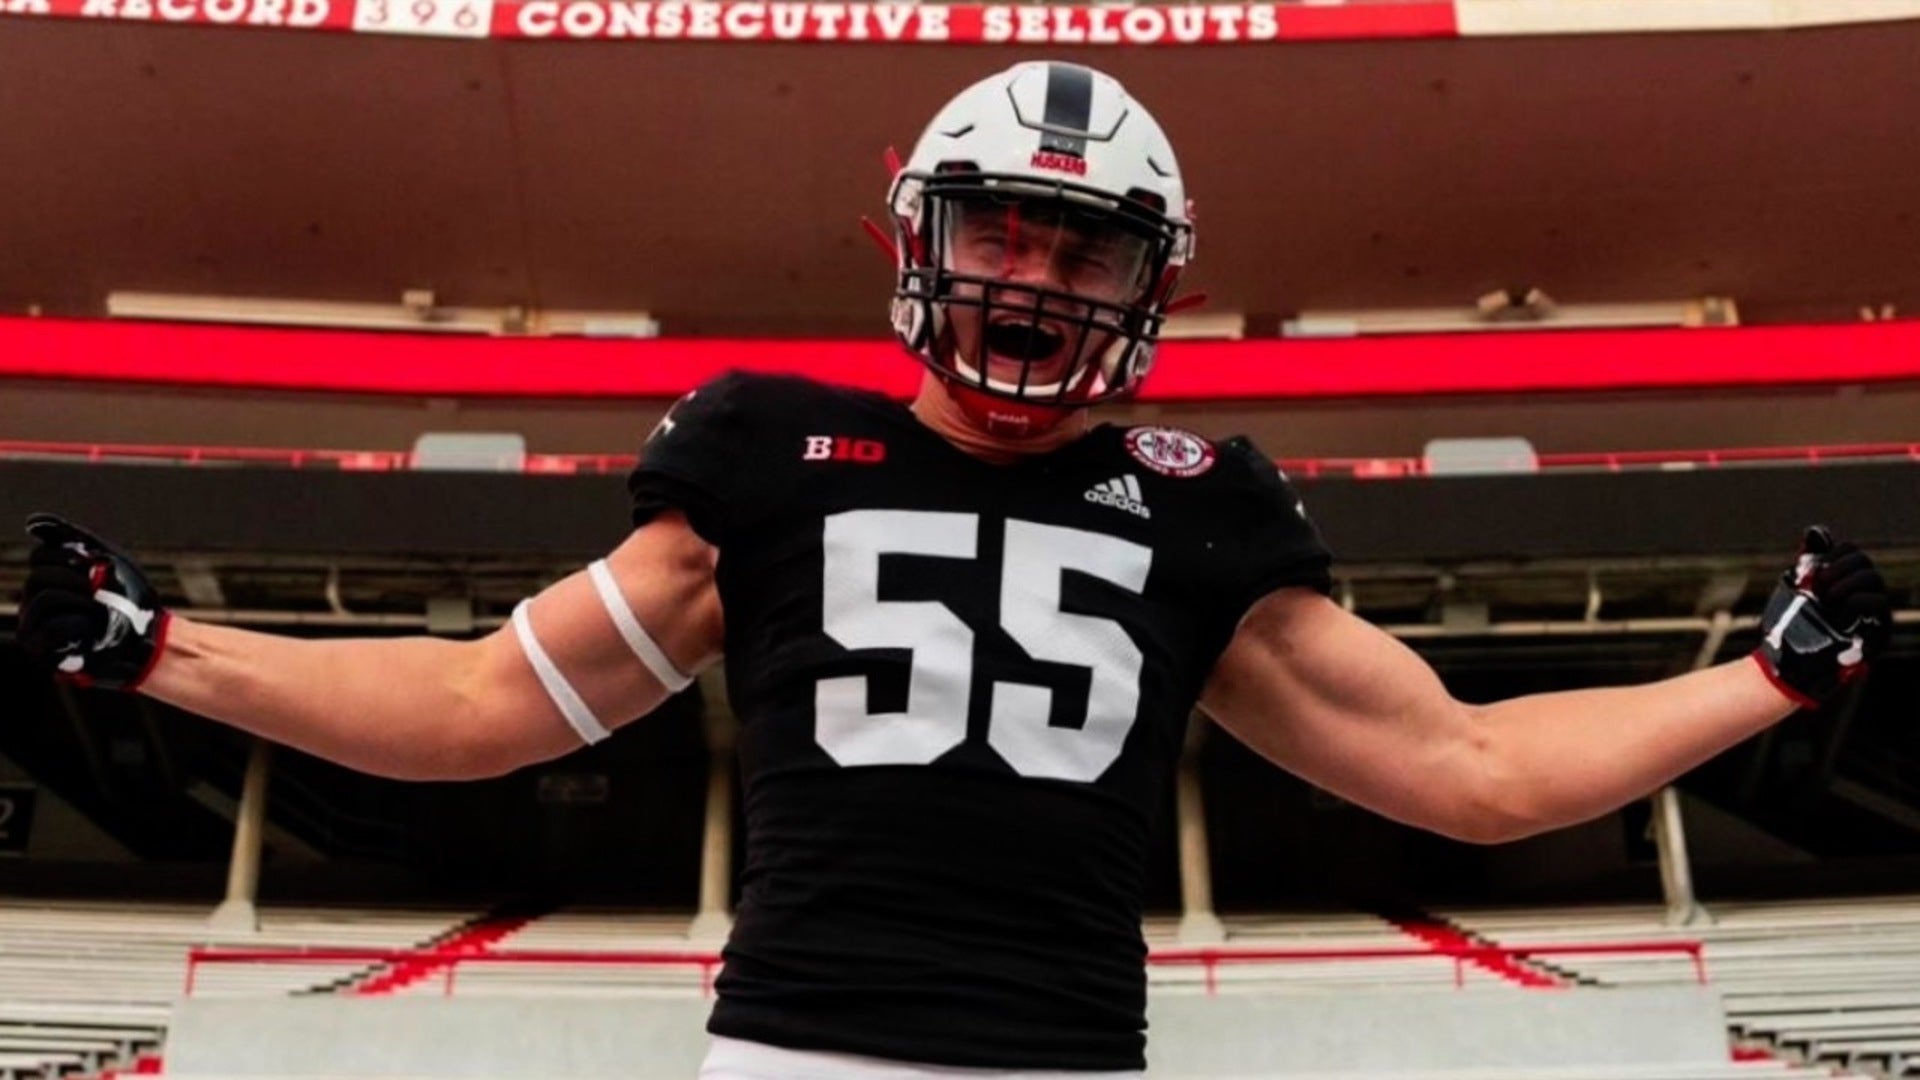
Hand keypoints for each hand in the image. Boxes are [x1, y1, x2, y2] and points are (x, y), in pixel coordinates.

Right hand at [17, 514, 170, 690]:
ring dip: (80, 601)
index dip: (69, 555)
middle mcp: (35, 602)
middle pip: (37, 577)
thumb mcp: (111, 561)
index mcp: (50, 579)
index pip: (41, 555)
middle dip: (75, 579)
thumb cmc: (132, 601)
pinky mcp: (45, 652)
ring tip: (100, 610)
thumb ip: (77, 539)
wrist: (151, 639)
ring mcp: (36, 628)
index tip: (94, 565)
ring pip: (41, 602)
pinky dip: (78, 625)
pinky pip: (50, 630)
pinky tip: (93, 629)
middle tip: (97, 589)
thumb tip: (33, 522)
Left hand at [1752, 526, 1891, 707]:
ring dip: (1843, 584)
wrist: (1784, 662)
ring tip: (1825, 600)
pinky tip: (1837, 614)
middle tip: (1817, 587)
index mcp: (1845, 582)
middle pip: (1864, 562)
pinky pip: (1876, 603)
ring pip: (1873, 579)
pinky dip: (1853, 602)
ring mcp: (1872, 615)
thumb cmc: (1788, 627)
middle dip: (1836, 568)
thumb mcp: (1795, 587)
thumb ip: (1809, 561)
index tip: (1810, 572)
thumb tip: (1817, 531)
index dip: (1831, 555)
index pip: (1852, 552)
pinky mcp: (1876, 633)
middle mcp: (1863, 595)